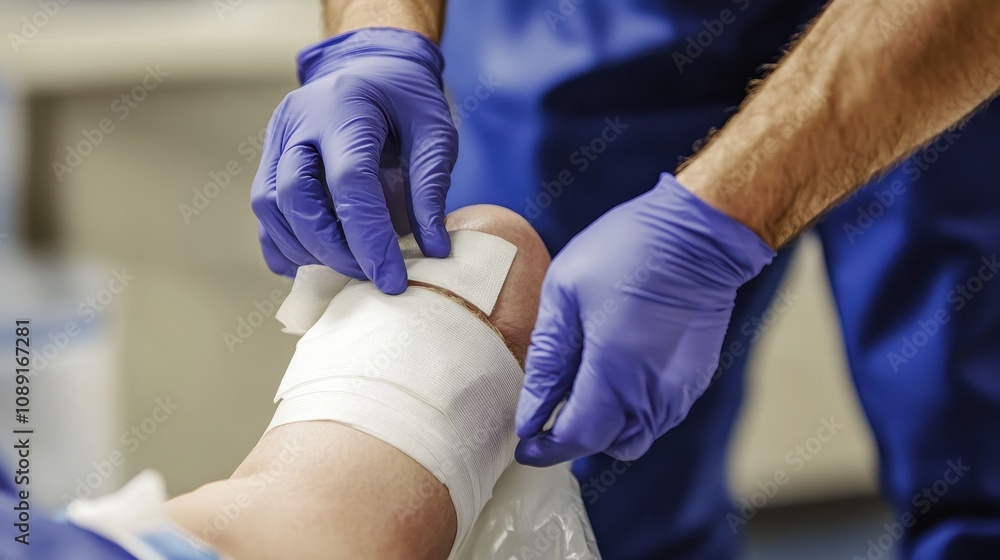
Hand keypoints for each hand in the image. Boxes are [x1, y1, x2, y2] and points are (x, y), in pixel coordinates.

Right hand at [251, 28, 456, 292]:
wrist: (367, 67)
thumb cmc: (405, 100)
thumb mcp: (435, 130)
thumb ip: (431, 186)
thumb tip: (433, 249)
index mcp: (345, 107)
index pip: (349, 182)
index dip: (369, 238)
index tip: (392, 280)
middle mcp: (298, 121)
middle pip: (296, 197)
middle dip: (333, 249)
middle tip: (370, 276)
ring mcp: (275, 139)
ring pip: (270, 208)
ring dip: (307, 250)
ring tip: (350, 268)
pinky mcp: (266, 160)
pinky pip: (264, 214)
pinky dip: (287, 246)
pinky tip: (320, 261)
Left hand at [514, 174, 774, 466]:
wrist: (699, 235)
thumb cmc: (626, 251)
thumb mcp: (565, 294)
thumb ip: (547, 360)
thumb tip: (530, 412)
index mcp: (614, 373)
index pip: (576, 437)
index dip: (546, 448)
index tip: (525, 444)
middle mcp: (651, 394)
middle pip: (606, 445)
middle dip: (574, 439)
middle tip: (548, 415)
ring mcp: (678, 390)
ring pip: (635, 436)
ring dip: (605, 427)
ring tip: (582, 390)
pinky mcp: (695, 380)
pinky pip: (657, 417)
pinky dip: (631, 410)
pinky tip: (616, 374)